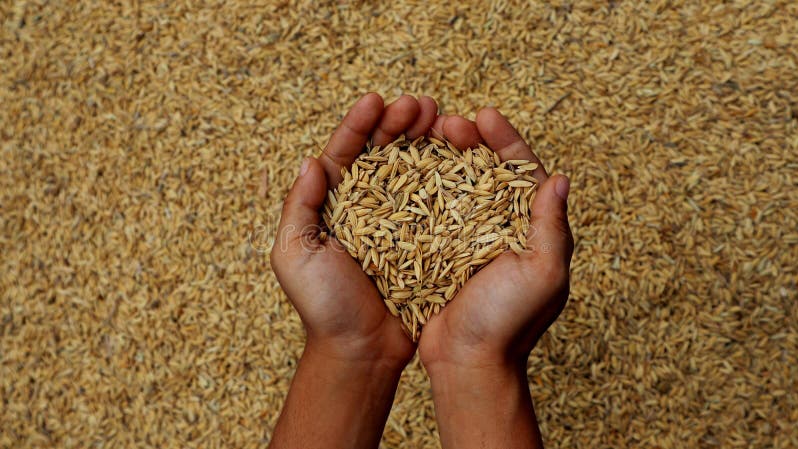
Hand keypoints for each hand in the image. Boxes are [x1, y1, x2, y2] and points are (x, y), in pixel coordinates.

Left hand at [271, 93, 437, 367]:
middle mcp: (364, 209)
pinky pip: (435, 203)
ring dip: (425, 141)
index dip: (358, 125)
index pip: (344, 155)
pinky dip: (446, 177)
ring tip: (442, 118)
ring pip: (411, 171)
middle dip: (398, 124)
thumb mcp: (295, 256)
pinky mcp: (423, 240)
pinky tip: (460, 156)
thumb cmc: (323, 308)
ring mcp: (396, 223)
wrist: (361, 351)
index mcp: (330, 206)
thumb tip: (311, 161)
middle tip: (421, 104)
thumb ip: (299, 208)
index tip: (375, 101)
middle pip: (382, 154)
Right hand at [419, 108, 573, 448]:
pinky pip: (427, 210)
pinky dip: (418, 186)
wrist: (466, 363)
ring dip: (440, 156)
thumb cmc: (509, 322)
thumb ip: (552, 226)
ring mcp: (465, 239)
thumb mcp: (543, 273)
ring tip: (422, 135)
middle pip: (484, 171)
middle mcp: (499, 229)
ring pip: (454, 184)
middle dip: (469, 140)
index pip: (522, 172)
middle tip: (446, 122)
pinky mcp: (436, 250)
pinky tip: (403, 168)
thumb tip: (559, 178)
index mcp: (530, 229)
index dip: (506, 139)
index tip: (485, 114)